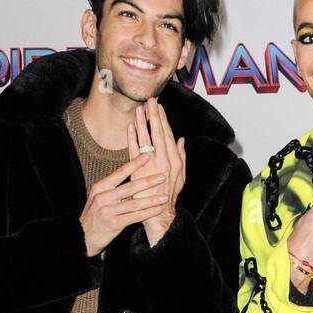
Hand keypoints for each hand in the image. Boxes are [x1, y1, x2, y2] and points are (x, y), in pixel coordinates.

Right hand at [79, 152, 168, 257]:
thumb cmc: (95, 215)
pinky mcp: (113, 224)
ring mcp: (108, 211)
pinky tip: (158, 210)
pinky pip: (135, 217)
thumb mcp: (99, 198)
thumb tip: (134, 178)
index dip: (134, 163)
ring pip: (134, 203)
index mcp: (100, 187)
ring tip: (165, 196)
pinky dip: (148, 213)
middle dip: (148, 181)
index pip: (120, 172)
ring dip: (151, 200)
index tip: (147, 155)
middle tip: (163, 176)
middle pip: (130, 187)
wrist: (84, 237)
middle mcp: (103, 197)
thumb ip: (114, 189)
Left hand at [128, 95, 185, 246]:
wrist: (158, 212)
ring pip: (146, 139)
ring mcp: (150, 165)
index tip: (160, 107)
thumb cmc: (170, 193)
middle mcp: (164, 160)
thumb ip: (182, 156)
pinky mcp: (138, 170)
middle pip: (158, 133)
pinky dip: (132, 138)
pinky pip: (134, 151)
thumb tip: (181, 140)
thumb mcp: (182, 175)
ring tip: (139, 109)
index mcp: (175, 160)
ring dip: (142, 123)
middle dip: (154, 115)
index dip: (164, 119)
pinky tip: (130, 127)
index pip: (169, 135)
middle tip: (150, 100)